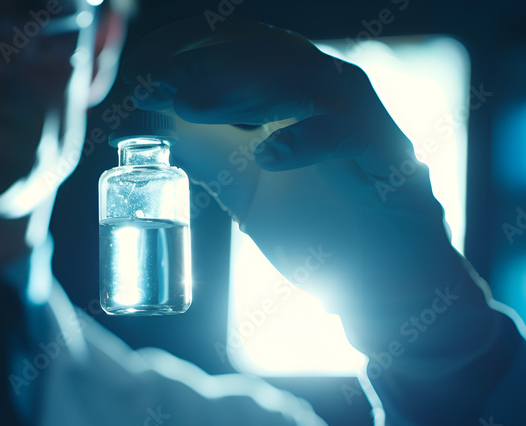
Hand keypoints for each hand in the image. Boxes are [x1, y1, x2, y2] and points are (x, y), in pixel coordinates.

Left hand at [123, 17, 469, 342]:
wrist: (380, 281)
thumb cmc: (319, 226)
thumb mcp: (244, 185)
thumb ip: (204, 151)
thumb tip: (149, 123)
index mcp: (291, 87)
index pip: (236, 43)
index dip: (184, 50)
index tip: (138, 73)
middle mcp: (326, 89)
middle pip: (262, 52)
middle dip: (200, 63)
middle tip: (151, 85)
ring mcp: (359, 117)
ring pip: (301, 80)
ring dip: (240, 87)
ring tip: (189, 104)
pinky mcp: (387, 154)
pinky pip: (348, 133)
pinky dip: (307, 139)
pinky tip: (267, 155)